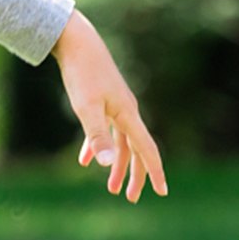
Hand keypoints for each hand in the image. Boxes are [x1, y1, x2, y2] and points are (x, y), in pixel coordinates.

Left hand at [54, 11, 167, 202]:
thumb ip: (96, 136)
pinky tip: (84, 160)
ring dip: (116, 164)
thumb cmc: (82, 74)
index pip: (147, 150)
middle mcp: (127, 112)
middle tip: (131, 198)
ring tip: (110, 188)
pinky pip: (105, 130)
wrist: (76, 41)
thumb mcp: (86, 108)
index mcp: (128, 115)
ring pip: (122, 143)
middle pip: (137, 150)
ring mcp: (116, 106)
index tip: (162, 192)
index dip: (155, 172)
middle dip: (135, 175)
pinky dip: (98, 147)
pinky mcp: (103, 101)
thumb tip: (105, 163)